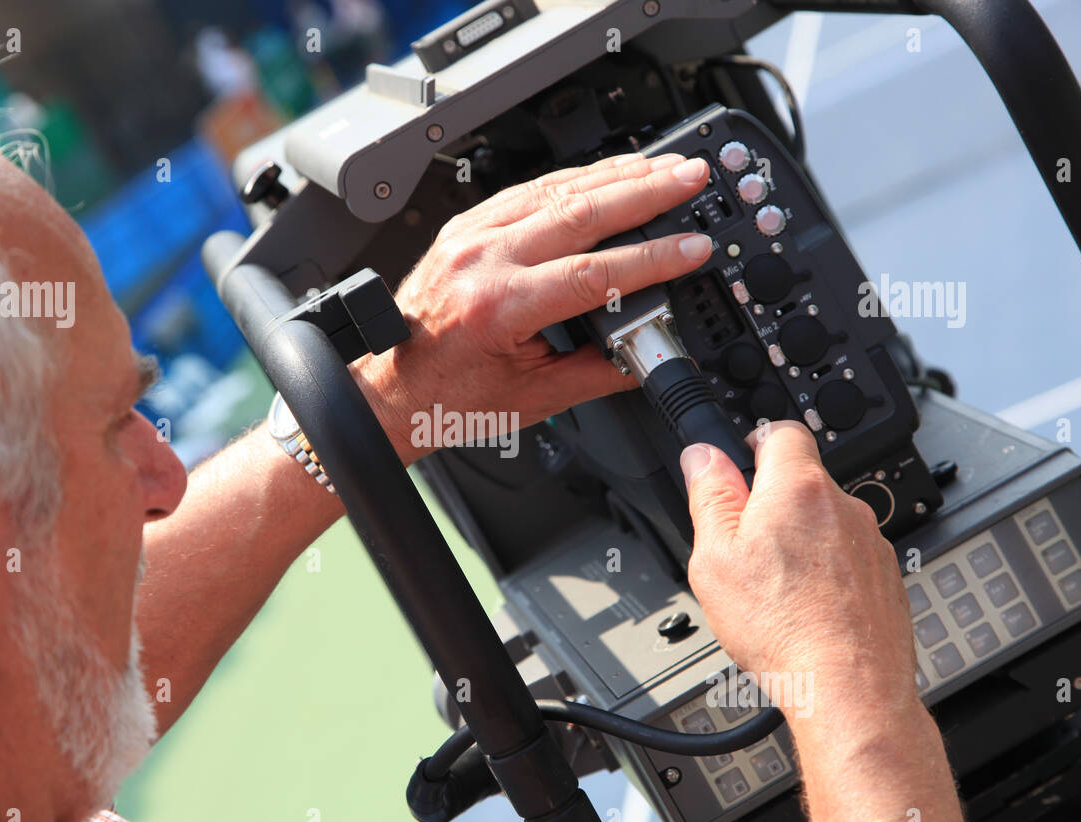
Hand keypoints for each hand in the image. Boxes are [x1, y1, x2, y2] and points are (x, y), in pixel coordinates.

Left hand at [351, 152, 716, 463]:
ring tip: (662, 165)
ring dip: (615, 174)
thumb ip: (598, 372)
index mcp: (498, 308)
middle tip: (689, 176)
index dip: (651, 259)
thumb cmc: (448, 396)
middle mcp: (481, 261)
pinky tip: (607, 172)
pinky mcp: (464, 227)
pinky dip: (574, 178)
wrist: (390, 388)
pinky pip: (527, 190)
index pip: (593, 273)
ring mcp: (469, 237)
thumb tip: (649, 353)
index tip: (691, 248)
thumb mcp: (533, 396)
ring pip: (554, 190)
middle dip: (645, 190)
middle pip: (579, 212)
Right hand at [680, 420, 918, 724]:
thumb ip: (709, 497)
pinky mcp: (886, 578)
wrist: (849, 687)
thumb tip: (703, 456)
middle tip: (744, 547)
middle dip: (772, 504)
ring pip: (825, 524)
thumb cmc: (783, 627)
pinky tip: (805, 610)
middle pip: (802, 482)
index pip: (781, 431)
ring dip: (801, 543)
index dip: (753, 444)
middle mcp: (843, 505)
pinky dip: (827, 576)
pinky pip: (848, 561)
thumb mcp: (714, 558)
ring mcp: (871, 543)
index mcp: (798, 488)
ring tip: (774, 590)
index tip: (738, 467)